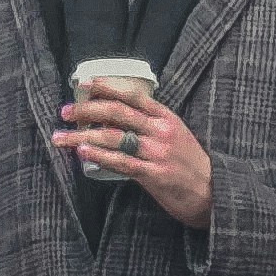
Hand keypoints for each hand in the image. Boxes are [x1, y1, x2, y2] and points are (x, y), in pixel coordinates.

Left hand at [54, 74, 211, 232]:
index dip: (106, 86)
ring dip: (82, 136)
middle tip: (64, 112)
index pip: (132, 95)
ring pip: (114, 137)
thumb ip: (151, 123)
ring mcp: (157, 152)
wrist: (213, 192)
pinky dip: (101, 156)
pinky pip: (123, 162)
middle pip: (117, 112)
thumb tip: (116, 116)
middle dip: (86, 110)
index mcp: (166, 117)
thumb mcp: (176, 134)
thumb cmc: (190, 163)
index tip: (84, 84)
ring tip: (61, 137)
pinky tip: (84, 153)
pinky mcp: (155, 175)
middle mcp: (161, 130)